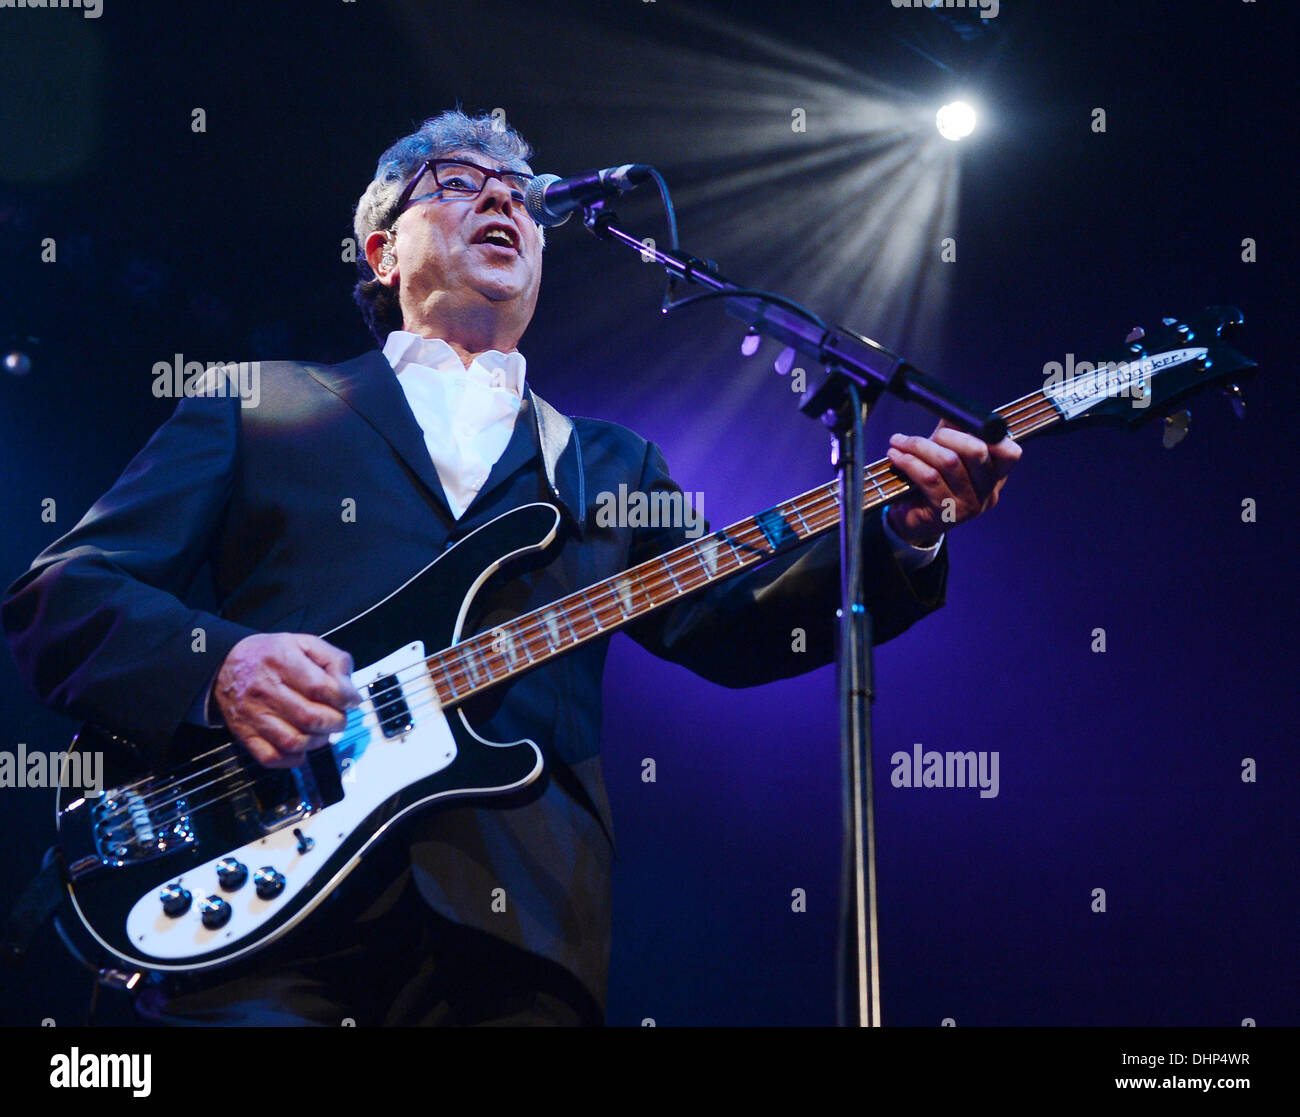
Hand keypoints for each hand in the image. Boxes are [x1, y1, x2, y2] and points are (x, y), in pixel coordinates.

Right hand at [214, 633, 361, 768]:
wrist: (224, 664)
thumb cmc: (270, 655)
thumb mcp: (304, 643)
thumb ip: (333, 660)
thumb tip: (349, 688)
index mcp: (281, 661)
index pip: (321, 687)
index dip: (345, 698)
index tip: (353, 700)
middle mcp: (265, 689)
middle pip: (310, 718)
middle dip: (336, 722)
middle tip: (339, 717)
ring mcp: (252, 714)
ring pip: (293, 741)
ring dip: (317, 741)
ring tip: (322, 731)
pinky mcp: (244, 733)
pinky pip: (270, 757)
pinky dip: (292, 758)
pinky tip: (302, 746)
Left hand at [884, 422, 1021, 546]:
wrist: (913, 521)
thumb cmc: (931, 484)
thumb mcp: (946, 455)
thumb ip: (954, 434)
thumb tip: (951, 409)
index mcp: (996, 477)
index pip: (1010, 453)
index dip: (987, 434)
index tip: (961, 426)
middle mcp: (988, 494)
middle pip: (977, 452)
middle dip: (949, 435)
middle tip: (930, 435)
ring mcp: (969, 506)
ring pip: (949, 463)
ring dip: (919, 446)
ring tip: (900, 442)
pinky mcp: (945, 514)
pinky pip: (928, 478)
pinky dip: (909, 462)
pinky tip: (896, 456)